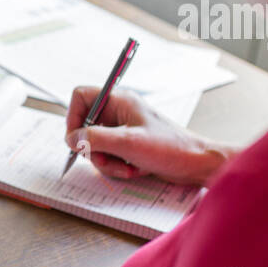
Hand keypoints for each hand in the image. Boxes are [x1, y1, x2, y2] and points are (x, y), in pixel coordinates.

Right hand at [65, 87, 236, 185]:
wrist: (196, 163)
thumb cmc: (170, 148)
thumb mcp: (129, 143)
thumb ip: (96, 139)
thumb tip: (72, 139)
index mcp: (119, 101)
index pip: (81, 97)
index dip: (73, 117)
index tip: (77, 139)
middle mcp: (118, 112)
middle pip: (85, 127)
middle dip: (94, 149)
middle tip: (107, 159)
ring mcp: (122, 129)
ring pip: (95, 146)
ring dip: (107, 162)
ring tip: (127, 167)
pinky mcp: (127, 145)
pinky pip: (108, 156)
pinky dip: (117, 166)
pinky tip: (135, 168)